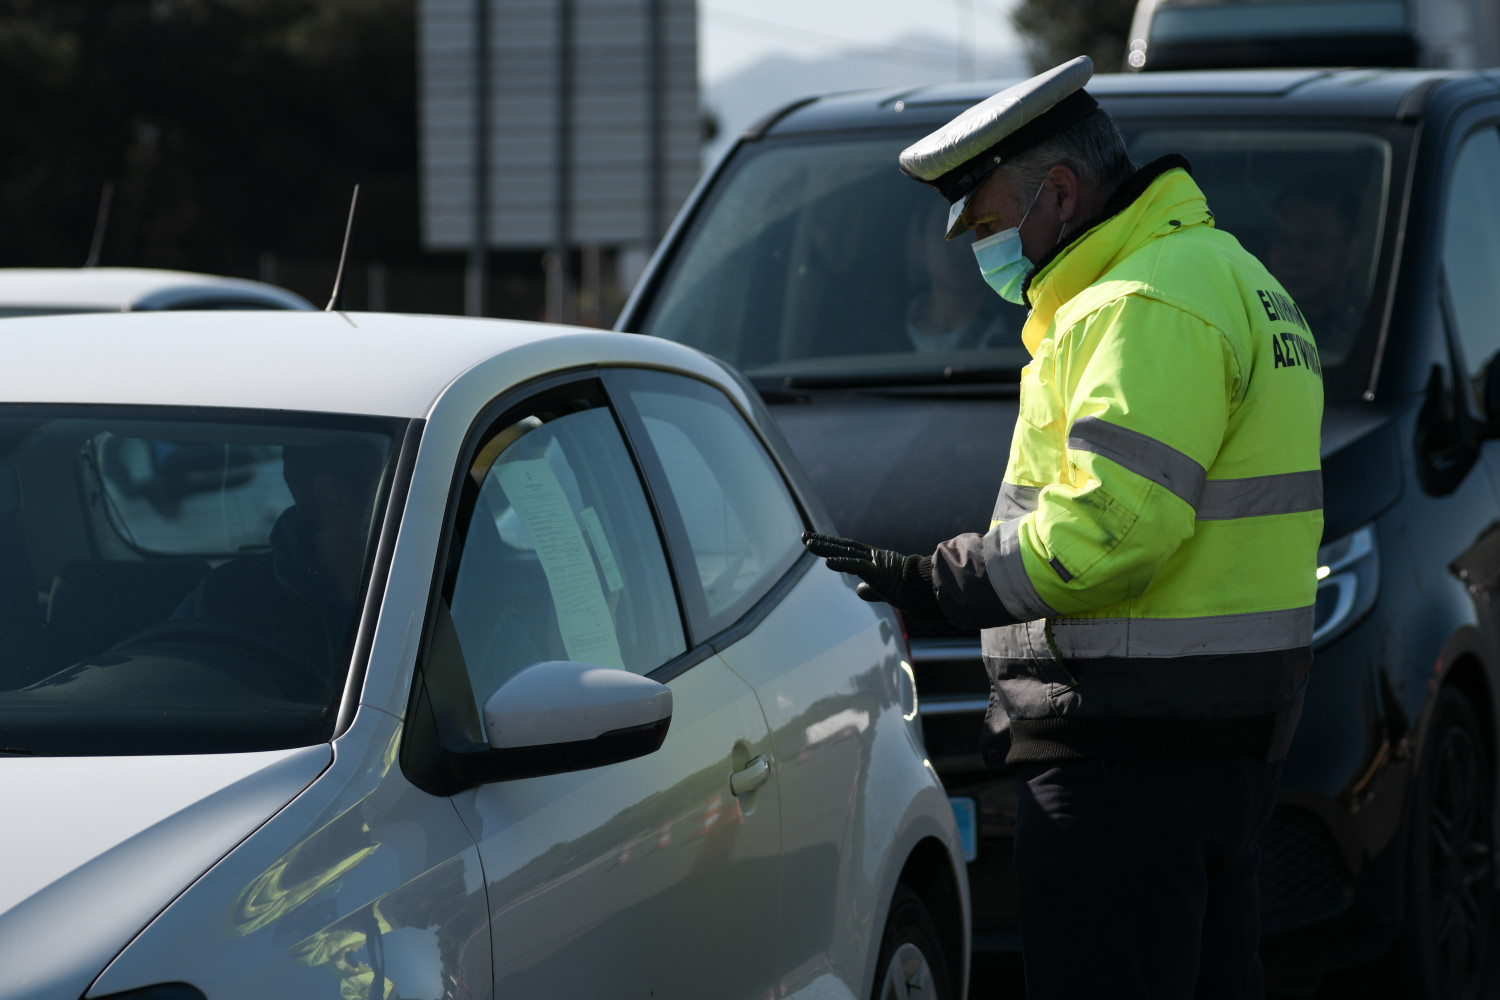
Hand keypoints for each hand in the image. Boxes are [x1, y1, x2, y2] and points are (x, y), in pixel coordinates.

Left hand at [801, 531, 942, 622]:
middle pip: (843, 546)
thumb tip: (859, 591)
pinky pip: (857, 566)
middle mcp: (873, 557)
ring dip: (826, 548)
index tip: (813, 541)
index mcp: (874, 560)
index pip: (847, 550)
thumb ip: (871, 589)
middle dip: (822, 542)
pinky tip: (827, 562)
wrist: (928, 591)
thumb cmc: (910, 590)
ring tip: (808, 544)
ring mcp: (875, 563)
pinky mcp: (879, 572)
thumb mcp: (884, 589)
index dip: (830, 545)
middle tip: (804, 537)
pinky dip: (842, 563)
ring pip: (846, 552)